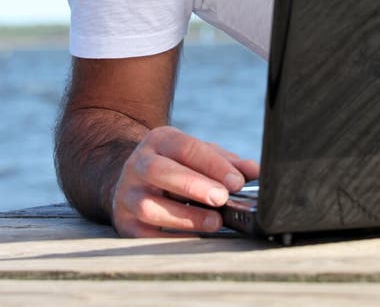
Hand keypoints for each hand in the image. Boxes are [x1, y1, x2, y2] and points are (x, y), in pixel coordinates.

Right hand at [111, 126, 258, 236]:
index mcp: (159, 141)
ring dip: (185, 216)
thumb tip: (255, 171)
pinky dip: (173, 239)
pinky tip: (196, 238)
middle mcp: (138, 164)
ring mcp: (127, 195)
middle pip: (160, 171)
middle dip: (193, 185)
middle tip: (222, 198)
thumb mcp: (197, 155)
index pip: (185, 148)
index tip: (237, 182)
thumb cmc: (176, 166)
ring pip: (149, 206)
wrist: (131, 181)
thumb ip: (225, 162)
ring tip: (215, 222)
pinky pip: (146, 236)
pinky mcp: (124, 224)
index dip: (212, 164)